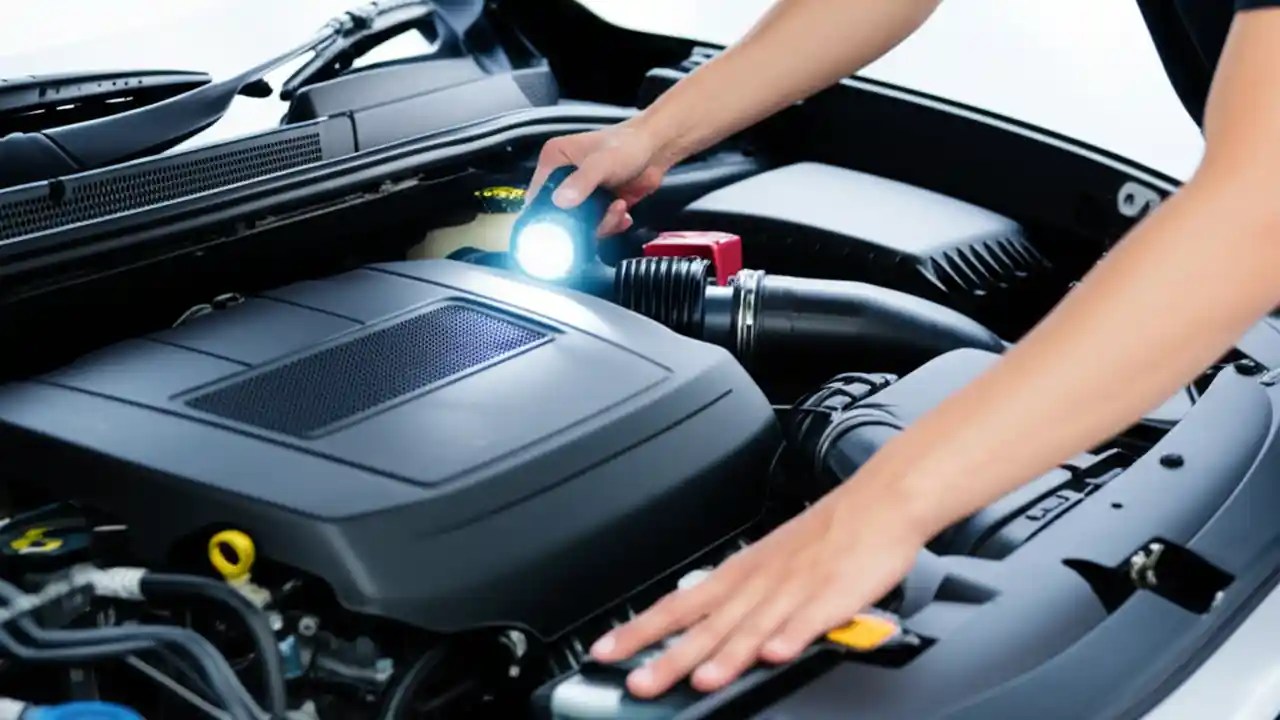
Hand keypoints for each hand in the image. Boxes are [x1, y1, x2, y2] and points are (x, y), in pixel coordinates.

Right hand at [526, 121, 671, 236]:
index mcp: (553, 162)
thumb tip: (560, 202)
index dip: (545, 215)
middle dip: (581, 223)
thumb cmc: (628, 145)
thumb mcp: (602, 163)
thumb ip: (581, 181)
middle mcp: (563, 178)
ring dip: (602, 223)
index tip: (562, 228)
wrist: (657, 149)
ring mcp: (581, 194)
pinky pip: (597, 226)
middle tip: (601, 216)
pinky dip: (611, 224)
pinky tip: (623, 212)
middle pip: (558, 216)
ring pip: (580, 225)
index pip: (536, 196)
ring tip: (618, 207)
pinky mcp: (597, 205)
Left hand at [588, 477, 928, 697]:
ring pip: (754, 628)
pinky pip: (810, 620)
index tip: (604, 653)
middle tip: (638, 684)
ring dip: (726, 656)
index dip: (639, 631)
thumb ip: (736, 601)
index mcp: (738, 575)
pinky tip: (777, 655)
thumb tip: (702, 629)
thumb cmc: (824, 535)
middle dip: (670, 658)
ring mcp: (795, 591)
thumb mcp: (766, 562)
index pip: (676, 606)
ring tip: (702, 680)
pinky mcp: (835, 596)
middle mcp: (759, 584)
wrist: (878, 503)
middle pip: (707, 626)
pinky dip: (792, 637)